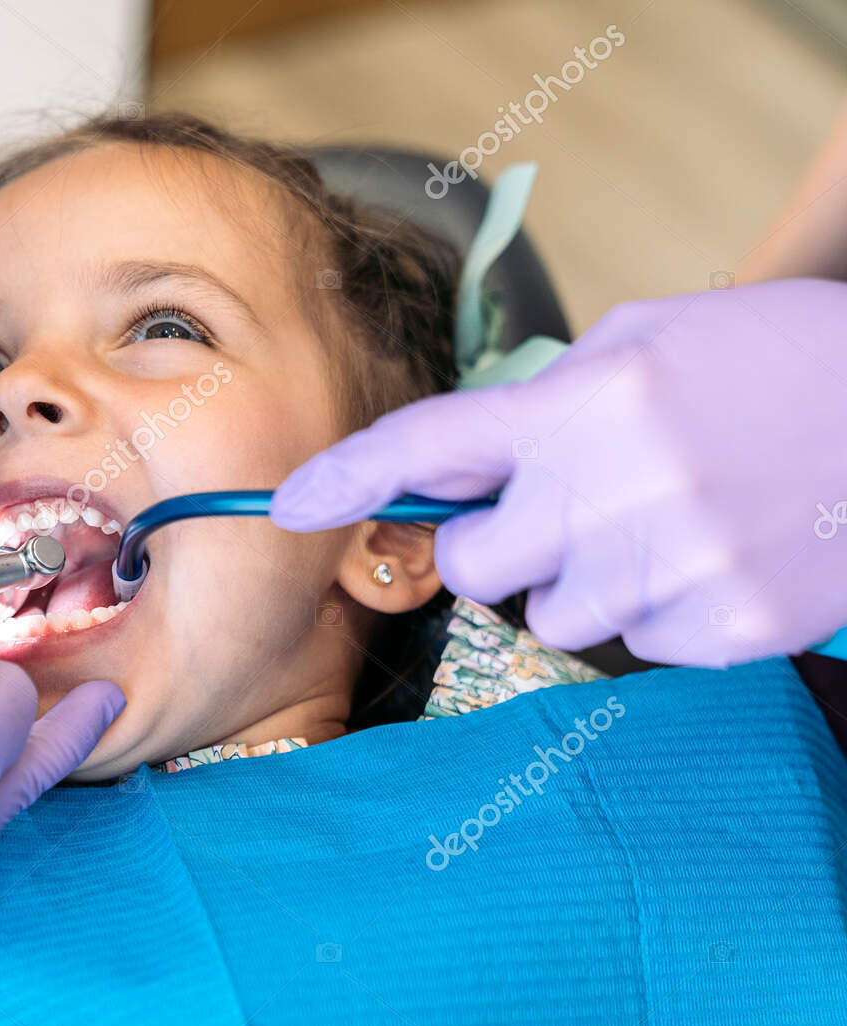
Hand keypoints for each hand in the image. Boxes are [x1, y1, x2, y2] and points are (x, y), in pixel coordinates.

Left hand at [270, 278, 846, 666]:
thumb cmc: (776, 362)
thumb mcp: (653, 341)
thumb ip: (547, 400)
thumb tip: (458, 464)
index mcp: (588, 403)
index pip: (429, 446)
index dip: (347, 477)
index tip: (288, 505)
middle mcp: (616, 488)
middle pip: (477, 567)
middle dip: (498, 545)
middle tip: (561, 510)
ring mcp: (675, 565)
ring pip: (552, 615)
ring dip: (583, 579)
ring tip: (667, 522)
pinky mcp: (729, 628)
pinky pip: (635, 645)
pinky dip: (657, 610)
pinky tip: (715, 556)